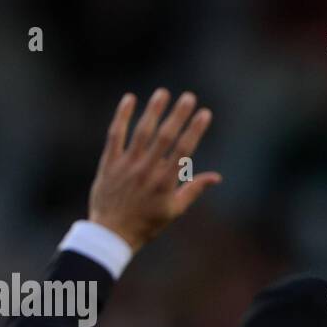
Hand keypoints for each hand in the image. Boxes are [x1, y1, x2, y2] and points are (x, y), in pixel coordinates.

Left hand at [88, 88, 221, 251]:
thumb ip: (194, 189)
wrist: (112, 233)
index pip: (184, 150)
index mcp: (166, 182)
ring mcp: (127, 165)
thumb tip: (216, 177)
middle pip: (165, 137)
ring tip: (163, 93)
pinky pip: (116, 135)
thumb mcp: (175, 210)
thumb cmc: (147, 223)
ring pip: (142, 132)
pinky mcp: (110, 162)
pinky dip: (122, 116)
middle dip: (178, 115)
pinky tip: (130, 99)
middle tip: (188, 97)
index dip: (195, 130)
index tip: (204, 114)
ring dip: (154, 111)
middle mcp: (148, 171)